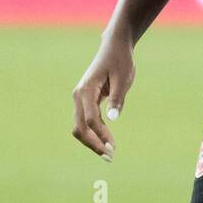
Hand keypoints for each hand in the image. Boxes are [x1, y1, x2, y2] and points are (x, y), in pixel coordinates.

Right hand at [71, 33, 135, 161]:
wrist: (114, 46)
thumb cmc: (120, 60)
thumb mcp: (123, 78)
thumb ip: (117, 98)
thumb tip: (113, 119)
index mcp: (86, 89)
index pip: (90, 119)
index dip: (101, 134)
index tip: (112, 147)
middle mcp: (79, 95)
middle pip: (79, 127)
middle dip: (93, 144)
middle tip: (110, 157)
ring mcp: (80, 98)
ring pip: (80, 127)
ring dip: (93, 141)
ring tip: (109, 153)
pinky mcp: (85, 100)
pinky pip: (86, 121)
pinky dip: (94, 133)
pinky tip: (107, 140)